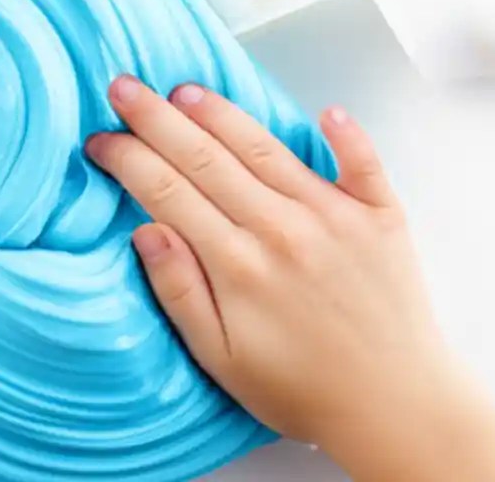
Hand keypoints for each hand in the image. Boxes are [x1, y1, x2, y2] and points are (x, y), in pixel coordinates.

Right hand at [86, 76, 494, 481]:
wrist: (394, 407)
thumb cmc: (301, 390)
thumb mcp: (221, 358)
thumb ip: (180, 292)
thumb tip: (146, 232)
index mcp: (238, 265)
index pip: (167, 191)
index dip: (128, 158)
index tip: (100, 138)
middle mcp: (283, 229)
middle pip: (206, 157)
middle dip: (157, 118)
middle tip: (123, 87)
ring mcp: (334, 216)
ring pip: (266, 148)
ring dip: (221, 113)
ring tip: (185, 89)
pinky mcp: (380, 216)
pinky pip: (361, 161)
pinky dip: (345, 134)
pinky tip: (326, 109)